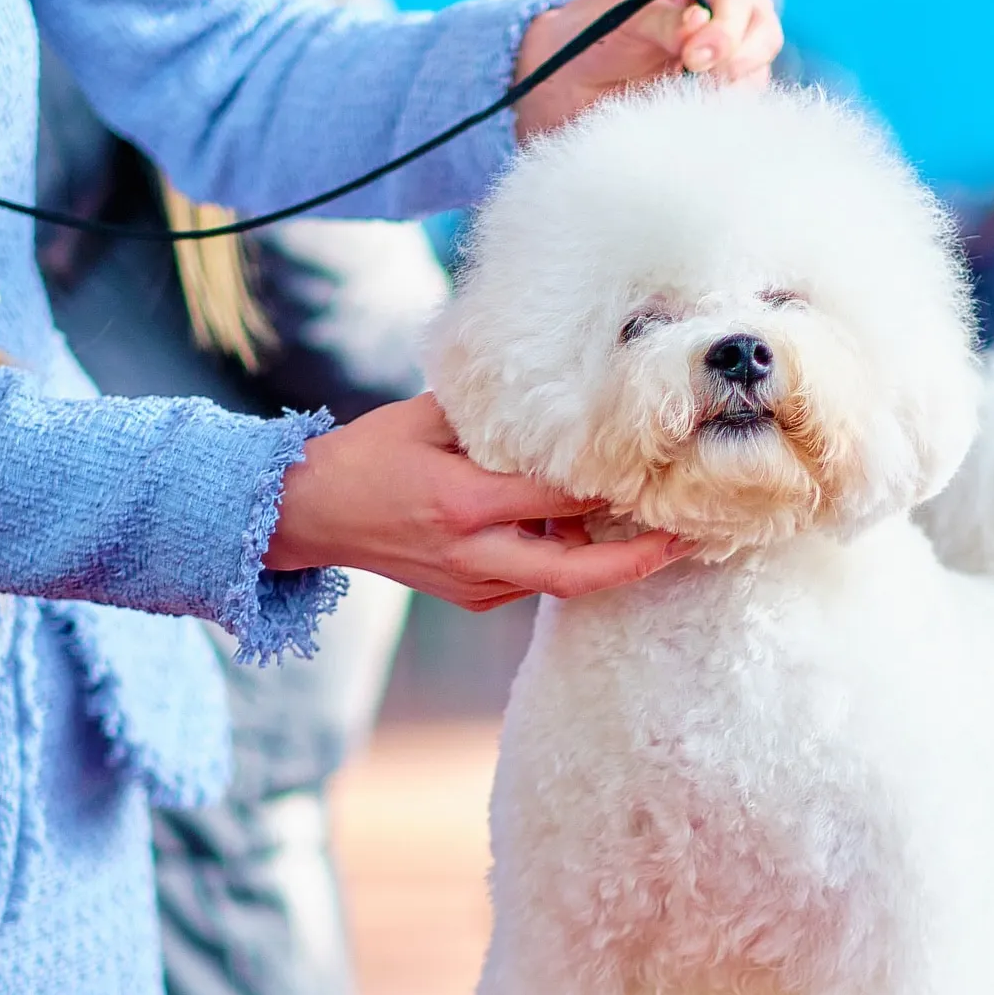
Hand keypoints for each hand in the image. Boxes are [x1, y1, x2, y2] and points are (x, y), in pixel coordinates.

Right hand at [264, 394, 693, 610]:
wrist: (308, 516)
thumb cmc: (364, 456)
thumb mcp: (424, 419)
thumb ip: (491, 417)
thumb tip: (553, 398)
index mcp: (463, 504)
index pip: (558, 501)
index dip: (610, 488)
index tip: (653, 469)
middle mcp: (473, 555)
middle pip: (574, 573)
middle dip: (636, 560)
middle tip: (686, 539)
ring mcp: (472, 584)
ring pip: (558, 581)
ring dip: (604, 559)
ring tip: (654, 528)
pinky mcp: (471, 596)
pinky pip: (532, 581)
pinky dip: (563, 558)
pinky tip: (586, 531)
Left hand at [512, 0, 782, 141]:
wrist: (574, 82)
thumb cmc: (595, 33)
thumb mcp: (621, 15)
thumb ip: (662, 18)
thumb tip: (701, 22)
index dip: (727, 17)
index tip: (696, 55)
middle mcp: (725, 10)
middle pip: (763, 28)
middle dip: (739, 56)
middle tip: (697, 77)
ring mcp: (730, 54)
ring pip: (757, 70)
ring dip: (726, 88)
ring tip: (680, 93)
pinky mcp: (723, 94)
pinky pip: (740, 104)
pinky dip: (719, 111)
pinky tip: (688, 110)